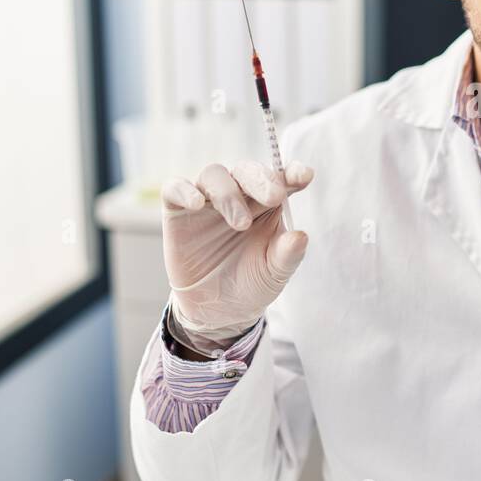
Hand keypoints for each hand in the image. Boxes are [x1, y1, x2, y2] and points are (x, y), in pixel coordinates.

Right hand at [161, 160, 313, 353]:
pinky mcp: (178, 210)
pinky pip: (175, 188)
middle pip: (247, 170)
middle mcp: (239, 194)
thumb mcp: (274, 272)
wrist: (217, 310)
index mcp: (268, 203)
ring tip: (241, 224)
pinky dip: (184, 190)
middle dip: (262, 179)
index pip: (282, 178)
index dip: (293, 173)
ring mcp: (208, 200)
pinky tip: (196, 203)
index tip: (304, 176)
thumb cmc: (251, 282)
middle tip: (274, 198)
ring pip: (214, 174)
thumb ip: (288, 254)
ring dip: (228, 194)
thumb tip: (300, 236)